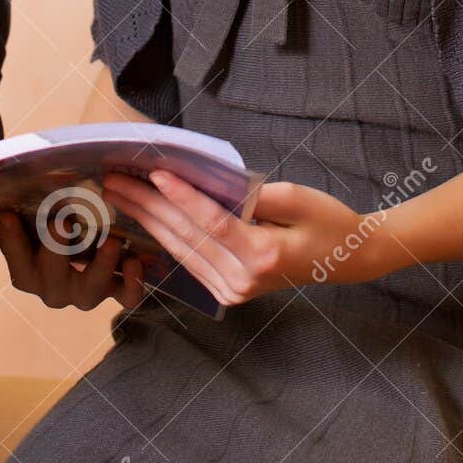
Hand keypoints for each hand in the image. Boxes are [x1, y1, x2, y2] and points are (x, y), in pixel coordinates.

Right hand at [0, 210, 146, 310]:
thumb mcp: (33, 220)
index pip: (14, 255)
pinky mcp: (113, 293)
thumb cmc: (49, 230)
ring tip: (112, 242)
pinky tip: (136, 261)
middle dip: (56, 247)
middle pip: (50, 275)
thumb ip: (24, 207)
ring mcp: (84, 294)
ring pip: (90, 289)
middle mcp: (52, 288)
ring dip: (101, 265)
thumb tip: (4, 181)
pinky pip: (125, 298)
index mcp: (26, 271)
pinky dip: (132, 284)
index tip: (8, 214)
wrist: (78, 257)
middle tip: (62, 221)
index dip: (10, 237)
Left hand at [101, 171, 371, 304]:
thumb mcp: (298, 198)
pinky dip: (164, 235)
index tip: (154, 172)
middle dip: (147, 205)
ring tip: (117, 194)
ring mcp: (234, 290)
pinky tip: (142, 216)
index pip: (212, 222)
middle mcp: (244, 279)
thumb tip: (213, 184)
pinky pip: (190, 259)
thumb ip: (255, 194)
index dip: (182, 196)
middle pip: (187, 237)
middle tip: (114, 179)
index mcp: (263, 256)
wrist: (348, 259)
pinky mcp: (229, 289)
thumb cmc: (327, 222)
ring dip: (146, 220)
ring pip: (181, 250)